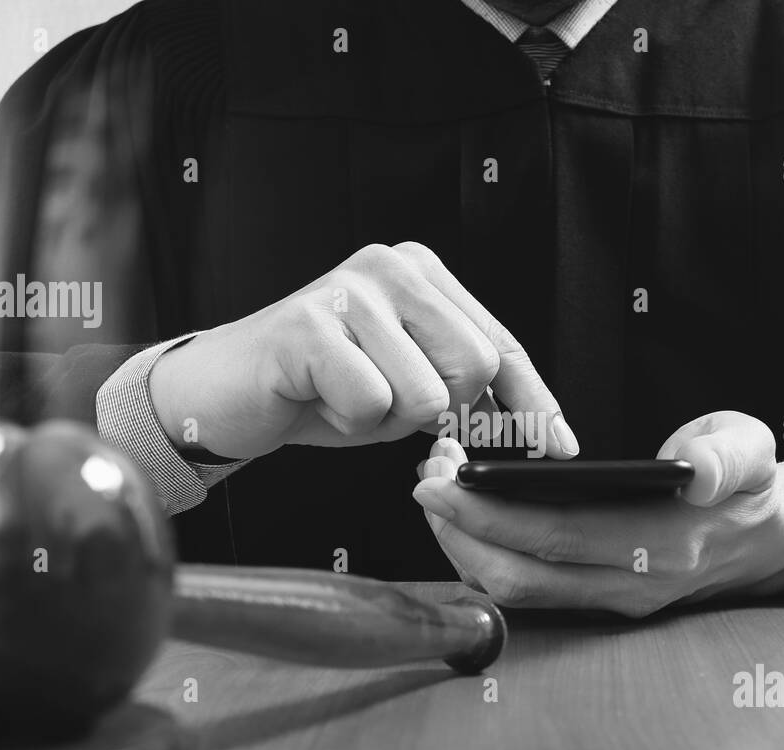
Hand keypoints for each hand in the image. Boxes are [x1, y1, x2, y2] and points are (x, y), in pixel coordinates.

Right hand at [148, 242, 578, 460]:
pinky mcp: (308, 325)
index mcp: (423, 273)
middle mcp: (391, 267)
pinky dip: (348, 423)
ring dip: (386, 422)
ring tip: (346, 399)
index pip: (501, 343)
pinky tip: (319, 400)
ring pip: (425, 394)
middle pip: (473, 366)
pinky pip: (372, 404)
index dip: (533, 402)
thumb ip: (469, 392)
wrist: (225, 392)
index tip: (558, 448)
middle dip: (440, 410)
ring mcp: (348, 291)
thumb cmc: (322, 389)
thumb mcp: (410, 385)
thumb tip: (543, 432)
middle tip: (385, 407)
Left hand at [412, 412, 783, 616]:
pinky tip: (466, 514)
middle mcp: (628, 587)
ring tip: (439, 490)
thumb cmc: (746, 483)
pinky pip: (524, 589)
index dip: (488, 514)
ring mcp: (608, 602)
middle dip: (455, 531)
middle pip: (514, 577)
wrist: (763, 539)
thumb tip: (695, 470)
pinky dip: (483, 554)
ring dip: (463, 545)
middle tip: (426, 479)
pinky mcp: (594, 602)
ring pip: (511, 591)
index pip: (556, 537)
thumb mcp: (751, 451)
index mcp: (663, 546)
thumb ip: (726, 457)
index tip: (440, 480)